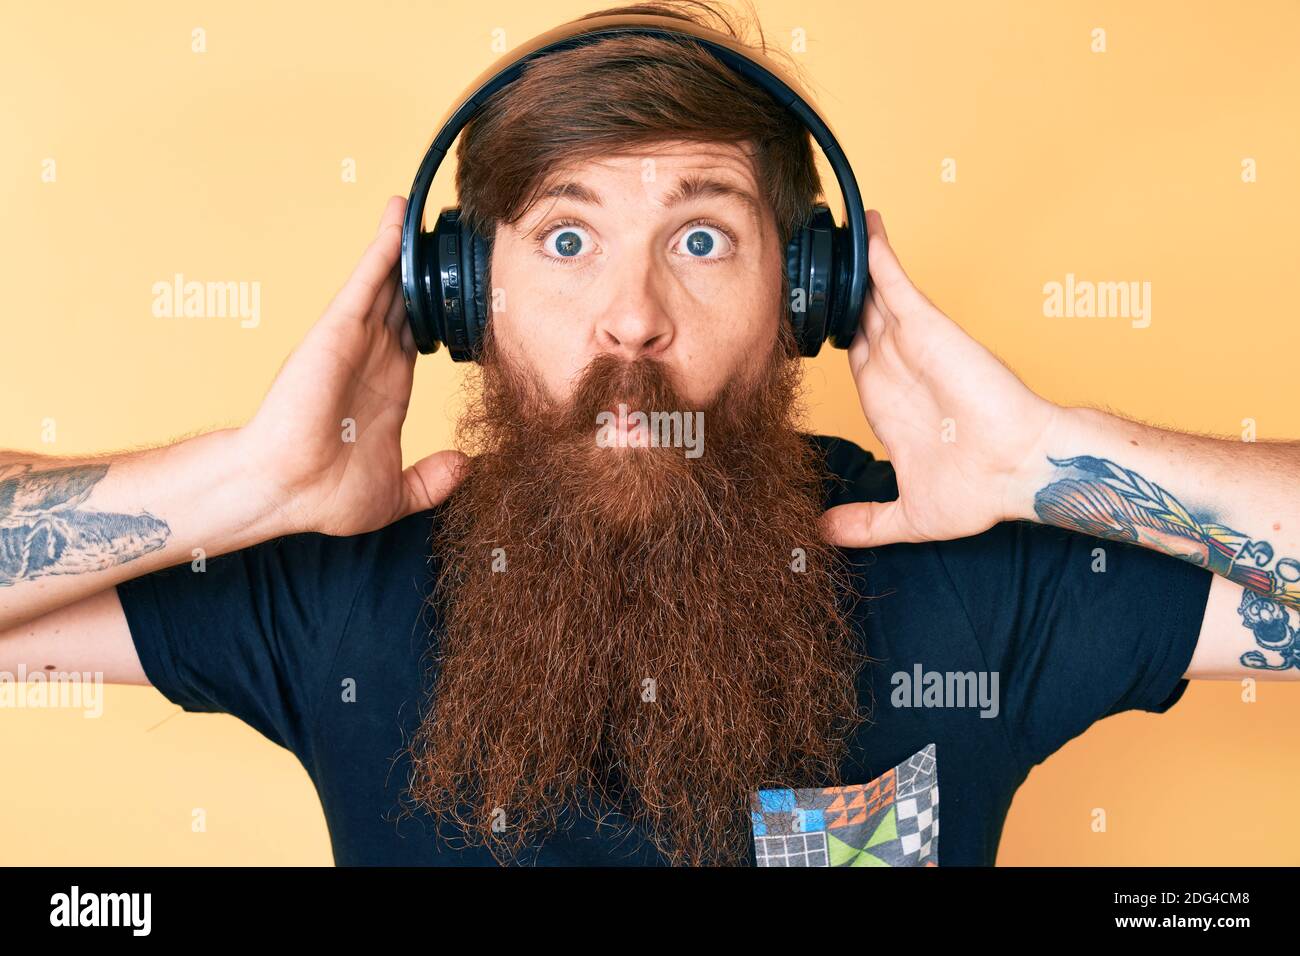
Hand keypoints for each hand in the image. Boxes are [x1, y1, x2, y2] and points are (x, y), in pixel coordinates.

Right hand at [238, 196, 467, 536]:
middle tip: (451, 240)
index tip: (463, 298)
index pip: (420, 343)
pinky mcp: (340, 328)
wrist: (287, 490)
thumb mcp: (396, 495)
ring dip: (405, 246)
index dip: (441, 318)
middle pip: (406, 303)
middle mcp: (372, 359)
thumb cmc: (325, 496)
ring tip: (426, 209)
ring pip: (388, 281)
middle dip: (426, 274)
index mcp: (387, 391)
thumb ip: (433, 482)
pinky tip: (398, 214)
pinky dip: (383, 244)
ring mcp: (355, 340)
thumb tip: (468, 466)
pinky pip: (367, 277)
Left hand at [819, 210, 1060, 547]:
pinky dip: (878, 254)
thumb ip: (866, 522)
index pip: (852, 362)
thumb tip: (823, 535)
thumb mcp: (907, 515)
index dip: (832, 341)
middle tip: (808, 261)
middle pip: (856, 321)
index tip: (807, 322)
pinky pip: (893, 283)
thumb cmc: (982, 491)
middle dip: (834, 296)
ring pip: (871, 295)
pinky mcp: (928, 328)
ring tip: (828, 228)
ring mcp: (912, 346)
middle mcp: (898, 370)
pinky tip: (863, 227)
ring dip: (852, 264)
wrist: (1021, 473)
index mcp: (889, 406)